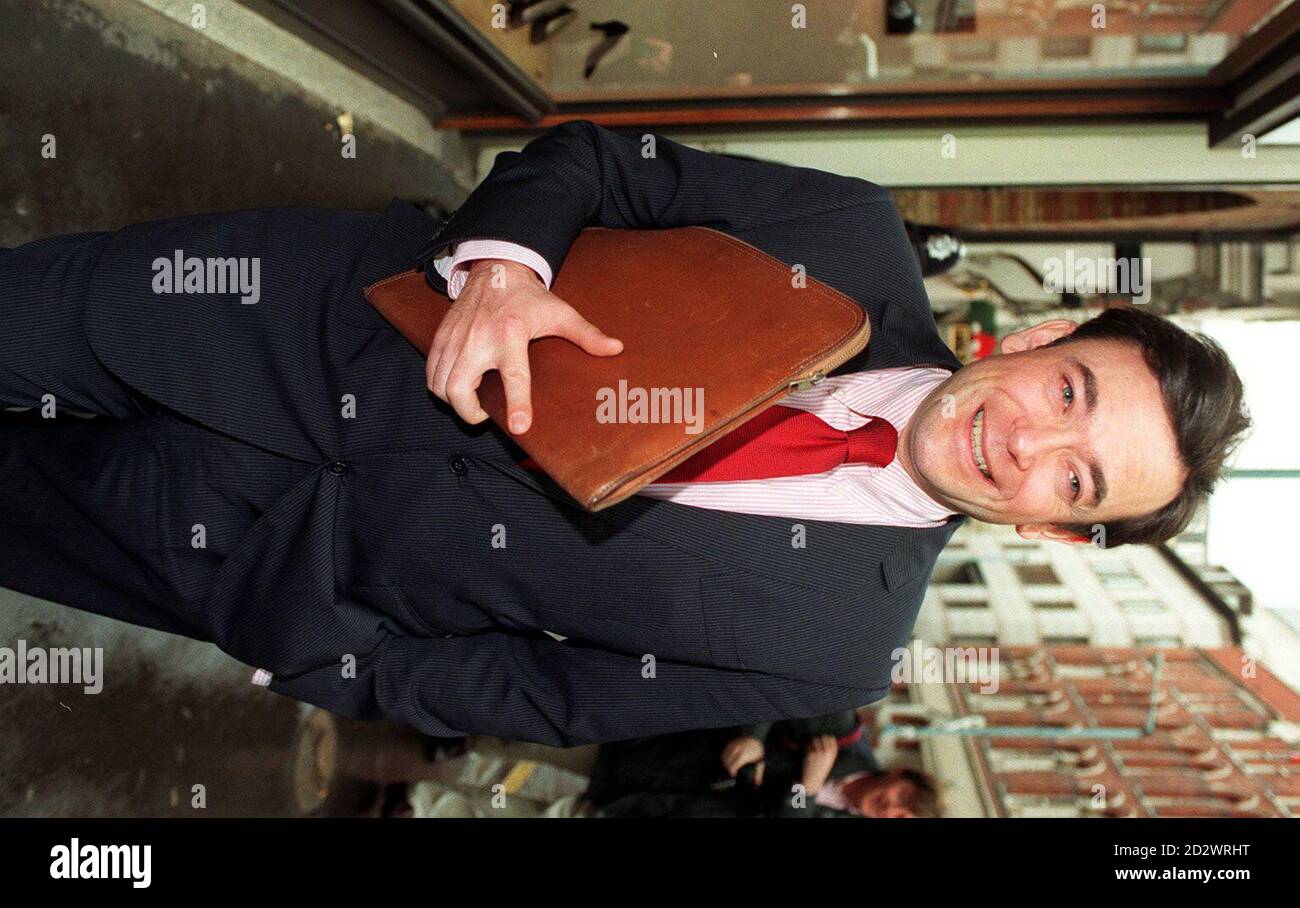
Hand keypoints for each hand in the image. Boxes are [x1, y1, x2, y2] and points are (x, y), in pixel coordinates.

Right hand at [426, 259, 622, 432]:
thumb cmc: (529, 296)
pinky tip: (456, 385)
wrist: (495, 268)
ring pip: (439, 385)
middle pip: (459, 389)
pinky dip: (439, 385)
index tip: (518, 427)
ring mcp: (456, 339)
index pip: (514, 376)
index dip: (516, 404)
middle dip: (468, 412)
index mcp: (511, 334)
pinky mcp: (441, 337)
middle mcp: (479, 338)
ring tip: (471, 400)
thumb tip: (616, 348)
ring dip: (453, 400)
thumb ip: (587, 334)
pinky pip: (431, 372)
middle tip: (484, 413)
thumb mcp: (560, 313)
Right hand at [721, 735, 765, 786]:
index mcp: (743, 755)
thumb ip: (758, 773)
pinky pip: (724, 752)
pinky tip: (727, 760)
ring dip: (725, 763)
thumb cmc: (758, 750)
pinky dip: (724, 757)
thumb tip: (757, 783)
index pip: (733, 767)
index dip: (732, 772)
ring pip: (724, 757)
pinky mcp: (731, 743)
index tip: (734, 775)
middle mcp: (737, 750)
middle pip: (727, 762)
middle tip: (731, 772)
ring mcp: (733, 746)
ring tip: (728, 767)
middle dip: (728, 768)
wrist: (755, 737)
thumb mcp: (760, 762)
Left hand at [800, 735, 838, 795]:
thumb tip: (828, 736)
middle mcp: (827, 752)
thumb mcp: (829, 760)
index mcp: (833, 754)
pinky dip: (807, 746)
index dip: (826, 737)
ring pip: (815, 739)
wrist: (813, 780)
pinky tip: (807, 752)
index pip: (831, 738)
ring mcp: (819, 752)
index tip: (823, 740)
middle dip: (819, 738)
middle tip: (816, 743)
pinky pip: (808, 744)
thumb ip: (830, 749)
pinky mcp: (810, 753)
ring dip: (812, 741)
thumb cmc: (821, 769)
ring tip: (811, 747)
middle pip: (823, 736)